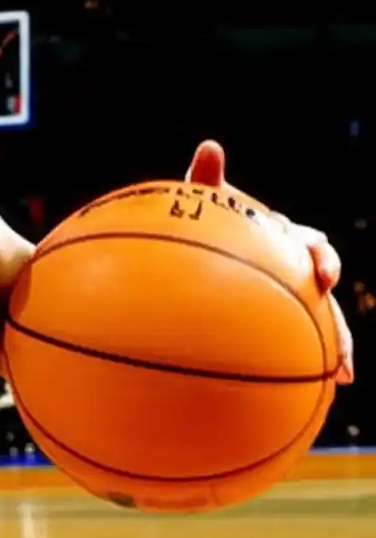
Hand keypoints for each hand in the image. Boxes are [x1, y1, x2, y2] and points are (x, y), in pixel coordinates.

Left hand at [185, 139, 353, 383]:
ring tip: (342, 373)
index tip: (320, 275)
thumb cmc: (203, 227)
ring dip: (336, 344)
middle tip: (339, 336)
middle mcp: (293, 268)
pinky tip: (319, 391)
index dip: (319, 257)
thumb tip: (209, 146)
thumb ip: (206, 180)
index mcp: (281, 240)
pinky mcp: (277, 321)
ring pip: (323, 321)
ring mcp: (288, 296)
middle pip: (325, 288)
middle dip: (337, 314)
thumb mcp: (203, 204)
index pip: (309, 244)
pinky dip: (308, 365)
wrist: (194, 259)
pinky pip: (298, 345)